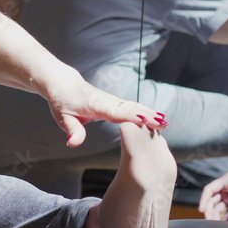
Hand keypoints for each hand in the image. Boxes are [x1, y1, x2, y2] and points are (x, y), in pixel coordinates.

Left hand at [42, 71, 166, 146]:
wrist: (62, 83)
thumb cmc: (62, 101)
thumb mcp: (62, 118)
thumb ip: (71, 130)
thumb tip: (73, 143)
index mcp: (95, 105)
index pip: (116, 112)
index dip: (131, 116)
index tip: (146, 120)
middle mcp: (106, 101)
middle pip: (129, 108)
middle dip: (147, 115)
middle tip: (164, 124)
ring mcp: (111, 100)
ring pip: (132, 105)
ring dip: (149, 113)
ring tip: (165, 122)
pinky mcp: (113, 101)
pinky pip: (131, 106)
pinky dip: (144, 111)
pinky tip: (156, 118)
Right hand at [198, 170, 227, 220]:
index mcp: (226, 181)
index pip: (210, 189)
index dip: (204, 199)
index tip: (202, 209)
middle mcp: (225, 189)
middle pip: (212, 200)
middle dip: (210, 211)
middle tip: (210, 221)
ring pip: (219, 208)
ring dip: (216, 216)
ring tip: (216, 225)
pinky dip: (225, 218)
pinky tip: (224, 224)